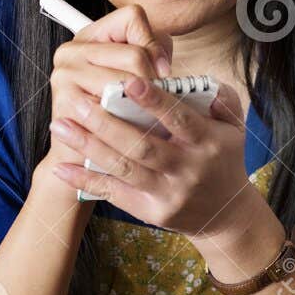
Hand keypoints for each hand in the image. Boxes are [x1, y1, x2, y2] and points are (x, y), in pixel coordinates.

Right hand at [38, 4, 173, 184]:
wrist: (82, 162)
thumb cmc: (115, 119)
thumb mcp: (135, 79)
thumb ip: (152, 54)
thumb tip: (163, 62)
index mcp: (88, 38)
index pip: (132, 17)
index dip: (153, 43)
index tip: (162, 72)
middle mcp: (71, 51)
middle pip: (135, 53)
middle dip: (154, 81)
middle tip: (154, 103)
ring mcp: (65, 74)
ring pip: (129, 78)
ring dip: (145, 103)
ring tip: (145, 116)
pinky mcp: (66, 99)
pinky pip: (115, 103)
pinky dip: (131, 117)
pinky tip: (132, 127)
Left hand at [49, 74, 253, 237]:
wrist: (225, 213)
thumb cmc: (224, 157)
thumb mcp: (234, 127)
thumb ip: (221, 98)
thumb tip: (198, 81)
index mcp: (208, 142)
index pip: (179, 119)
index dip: (154, 102)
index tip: (129, 82)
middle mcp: (187, 169)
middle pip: (142, 146)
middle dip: (105, 124)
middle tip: (75, 102)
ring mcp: (167, 193)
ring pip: (122, 168)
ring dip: (88, 147)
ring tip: (60, 126)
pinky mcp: (150, 211)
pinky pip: (113, 193)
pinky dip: (85, 181)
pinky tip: (61, 167)